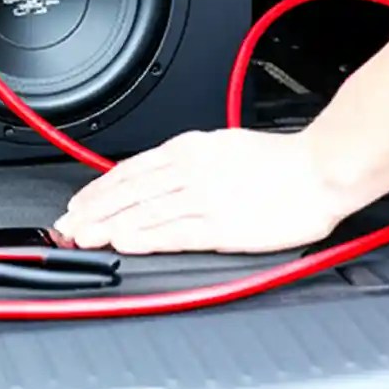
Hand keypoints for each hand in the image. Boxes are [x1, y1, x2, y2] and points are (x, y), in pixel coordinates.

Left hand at [53, 129, 351, 253]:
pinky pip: (175, 231)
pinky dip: (145, 236)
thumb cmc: (281, 162)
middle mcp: (190, 171)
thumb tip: (157, 174)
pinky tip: (124, 242)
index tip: (78, 203)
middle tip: (67, 225)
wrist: (321, 168)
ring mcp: (205, 198)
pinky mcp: (223, 225)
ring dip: (108, 225)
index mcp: (190, 151)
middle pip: (128, 191)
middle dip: (93, 210)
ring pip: (144, 211)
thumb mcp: (222, 147)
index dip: (99, 188)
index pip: (131, 170)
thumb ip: (187, 162)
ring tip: (83, 237)